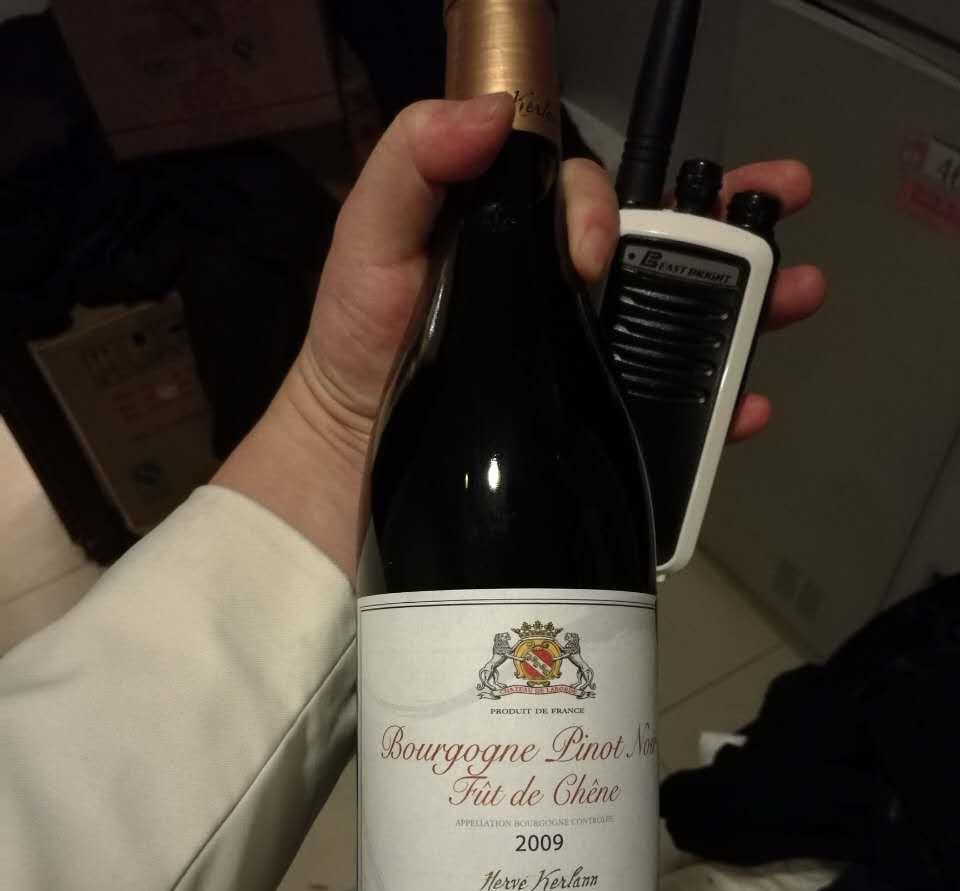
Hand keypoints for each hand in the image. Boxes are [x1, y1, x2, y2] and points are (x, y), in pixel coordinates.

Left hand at [287, 94, 823, 450]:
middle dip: (734, 230)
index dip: (612, 209)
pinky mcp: (590, 433)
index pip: (593, 204)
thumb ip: (413, 163)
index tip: (599, 248)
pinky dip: (717, 412)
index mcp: (524, 242)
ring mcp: (584, 367)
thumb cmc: (360, 342)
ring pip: (685, 330)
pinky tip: (746, 408)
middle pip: (665, 256)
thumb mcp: (372, 237)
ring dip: (750, 312)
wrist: (352, 458)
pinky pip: (670, 419)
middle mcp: (565, 298)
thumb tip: (493, 113)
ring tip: (798, 299)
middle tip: (787, 210)